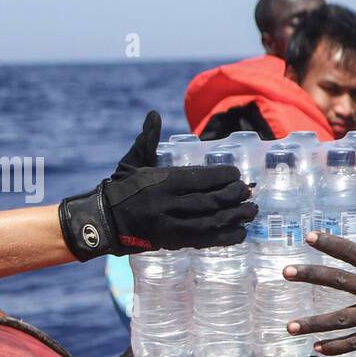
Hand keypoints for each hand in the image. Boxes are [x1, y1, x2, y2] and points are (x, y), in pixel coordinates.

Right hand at [57, 111, 256, 260]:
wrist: (104, 220)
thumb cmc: (121, 187)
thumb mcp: (132, 161)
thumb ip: (147, 139)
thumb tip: (153, 115)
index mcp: (160, 181)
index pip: (197, 179)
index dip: (220, 177)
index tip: (237, 175)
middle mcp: (167, 204)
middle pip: (207, 201)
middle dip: (232, 196)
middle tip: (248, 192)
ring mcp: (170, 225)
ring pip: (209, 221)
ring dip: (234, 217)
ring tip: (251, 211)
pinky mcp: (173, 241)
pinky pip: (203, 240)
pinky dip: (224, 238)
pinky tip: (240, 233)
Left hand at [285, 220, 355, 355]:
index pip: (352, 252)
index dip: (330, 243)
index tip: (309, 237)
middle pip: (337, 281)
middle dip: (309, 275)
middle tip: (285, 272)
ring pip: (339, 320)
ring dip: (312, 323)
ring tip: (288, 326)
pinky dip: (336, 348)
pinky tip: (318, 350)